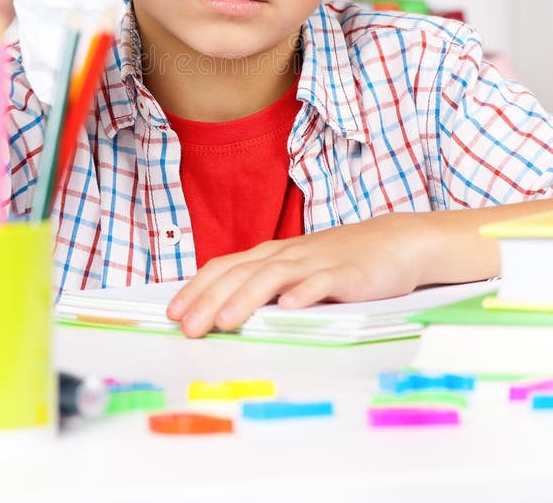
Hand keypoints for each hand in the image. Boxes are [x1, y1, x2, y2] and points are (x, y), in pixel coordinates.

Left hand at [167, 214, 425, 337]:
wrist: (396, 241)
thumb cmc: (343, 259)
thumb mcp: (298, 267)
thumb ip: (266, 283)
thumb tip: (225, 310)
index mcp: (273, 254)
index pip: (225, 266)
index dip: (197, 288)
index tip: (173, 313)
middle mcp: (288, 255)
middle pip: (241, 273)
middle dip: (209, 300)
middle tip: (187, 328)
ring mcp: (316, 262)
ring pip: (273, 276)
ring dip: (246, 298)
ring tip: (225, 322)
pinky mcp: (347, 274)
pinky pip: (322, 281)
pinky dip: (303, 293)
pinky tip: (288, 308)